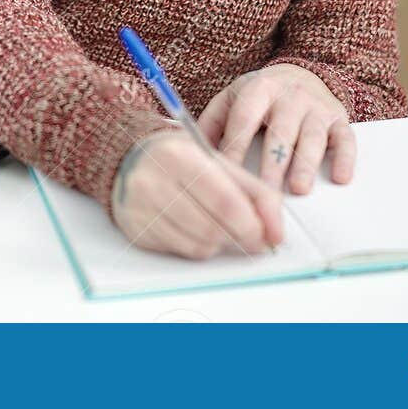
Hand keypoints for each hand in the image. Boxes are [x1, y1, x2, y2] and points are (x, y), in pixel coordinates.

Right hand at [110, 131, 283, 259]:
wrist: (131, 159)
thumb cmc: (183, 160)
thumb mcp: (222, 164)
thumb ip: (257, 194)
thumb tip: (276, 234)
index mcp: (181, 156)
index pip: (225, 203)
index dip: (252, 226)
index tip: (266, 236)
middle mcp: (155, 181)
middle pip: (212, 229)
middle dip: (239, 238)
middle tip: (248, 235)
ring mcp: (141, 208)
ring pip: (199, 246)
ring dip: (220, 244)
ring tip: (219, 225)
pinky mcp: (136, 229)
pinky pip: (182, 252)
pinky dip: (199, 247)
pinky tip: (197, 229)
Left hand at [199, 64, 355, 193]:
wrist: (302, 73)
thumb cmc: (260, 97)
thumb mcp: (232, 99)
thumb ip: (213, 123)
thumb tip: (191, 152)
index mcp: (258, 89)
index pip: (244, 119)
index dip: (235, 146)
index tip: (228, 174)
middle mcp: (290, 96)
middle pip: (280, 132)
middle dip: (272, 164)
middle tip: (266, 192)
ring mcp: (317, 107)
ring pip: (313, 136)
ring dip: (306, 163)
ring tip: (299, 189)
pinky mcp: (340, 118)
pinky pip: (346, 139)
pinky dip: (345, 159)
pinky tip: (340, 178)